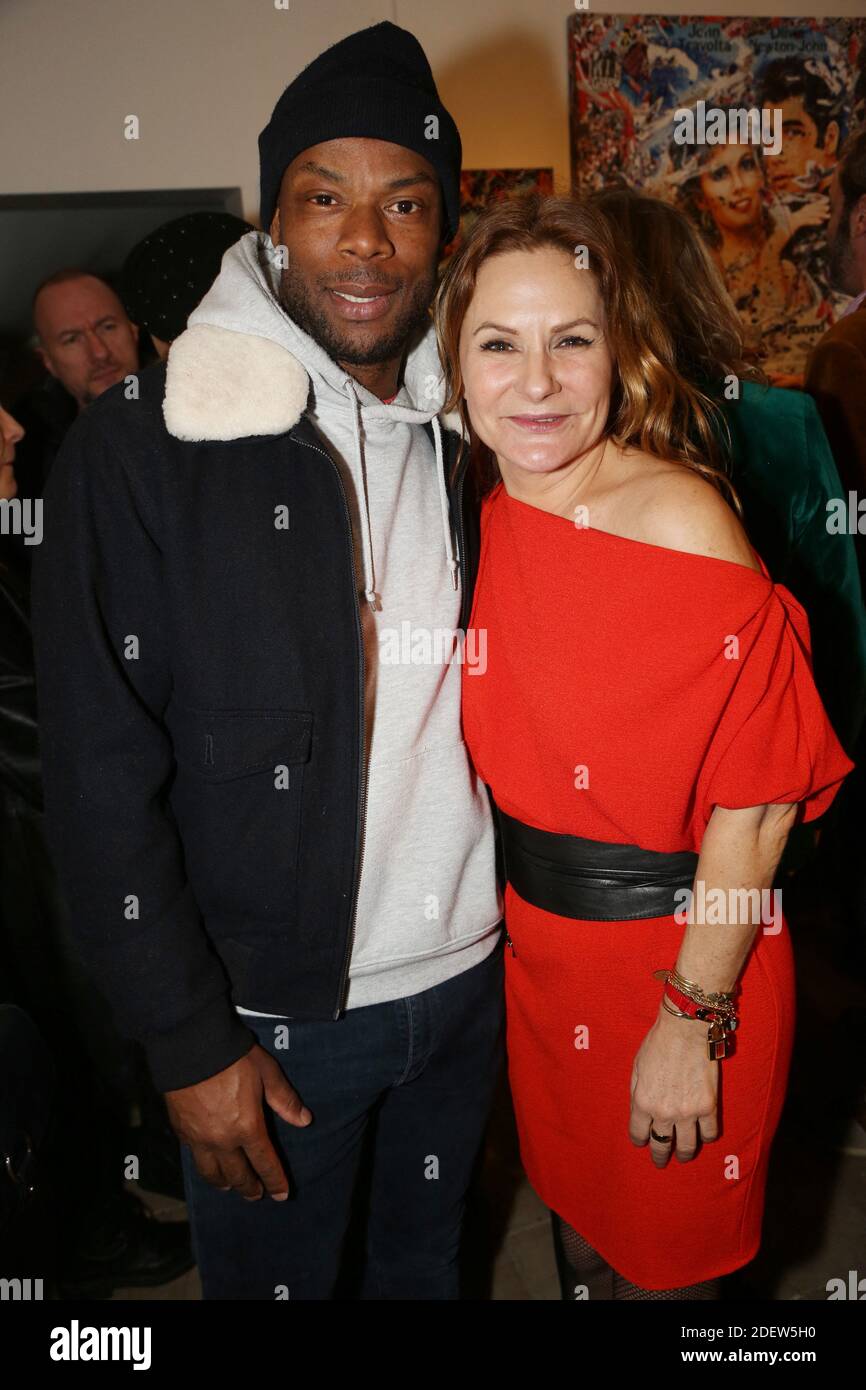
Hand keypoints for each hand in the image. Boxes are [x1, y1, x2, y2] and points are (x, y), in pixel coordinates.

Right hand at [165, 1044, 311, 1199]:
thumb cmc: (233, 1057)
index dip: (275, 1180)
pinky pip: (193, 1157)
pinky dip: (204, 1165)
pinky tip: (207, 1163)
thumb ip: (285, 1099)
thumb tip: (304, 1120)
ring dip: (223, 1182)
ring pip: (211, 1173)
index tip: (281, 1194)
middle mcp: (222, 1140)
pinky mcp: (180, 1130)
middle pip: (237, 1175)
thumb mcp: (267, 1073)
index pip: (264, 1163)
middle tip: (256, 1194)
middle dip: (249, 1187)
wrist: (190, 1046)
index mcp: (247, 1127)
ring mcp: (198, 1138)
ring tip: (230, 1186)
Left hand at [628, 1007, 718, 1167]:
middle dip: (660, 1156)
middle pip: (662, 1145)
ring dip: (685, 1154)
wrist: (686, 1030)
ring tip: (684, 1156)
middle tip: (661, 1162)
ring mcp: (688, 1112)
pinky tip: (703, 1136)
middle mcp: (664, 1113)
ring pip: (687, 1146)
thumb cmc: (657, 1044)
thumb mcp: (636, 1068)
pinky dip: (706, 1137)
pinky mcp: (708, 1107)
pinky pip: (709, 1133)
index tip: (642, 1142)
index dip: (639, 1140)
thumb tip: (639, 1113)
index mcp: (642, 1103)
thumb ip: (636, 1094)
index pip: (638, 1134)